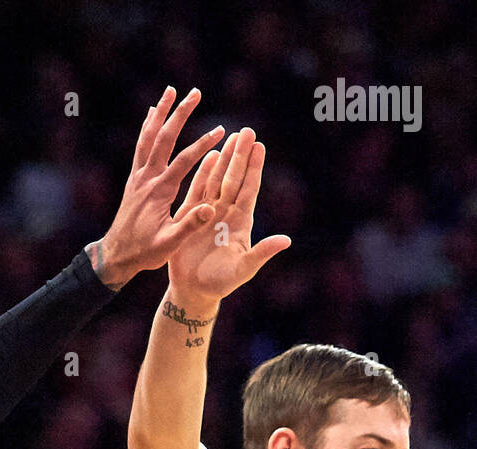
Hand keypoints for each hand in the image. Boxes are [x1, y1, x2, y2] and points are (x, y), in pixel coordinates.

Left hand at [87, 87, 226, 288]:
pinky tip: (152, 114)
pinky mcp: (134, 179)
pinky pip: (140, 146)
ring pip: (148, 137)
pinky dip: (147, 128)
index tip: (220, 130)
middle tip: (195, 92)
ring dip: (160, 113)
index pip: (183, 161)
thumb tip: (209, 209)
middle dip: (180, 114)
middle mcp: (146, 179)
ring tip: (171, 91)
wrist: (115, 256)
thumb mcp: (169, 245)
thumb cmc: (144, 253)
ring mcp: (138, 177)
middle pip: (163, 139)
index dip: (202, 144)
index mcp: (159, 192)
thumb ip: (189, 226)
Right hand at [165, 127, 290, 305]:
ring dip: (224, 158)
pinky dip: (203, 173)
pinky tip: (209, 156)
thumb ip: (262, 253)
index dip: (254, 168)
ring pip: (217, 180)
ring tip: (230, 136)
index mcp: (241, 222)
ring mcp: (208, 213)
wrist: (194, 291)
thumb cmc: (221, 283)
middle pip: (235, 178)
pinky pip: (197, 190)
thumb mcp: (244, 269)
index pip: (249, 189)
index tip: (259, 146)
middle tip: (247, 130)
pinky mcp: (190, 217)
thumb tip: (286, 240)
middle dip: (241, 155)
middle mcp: (226, 213)